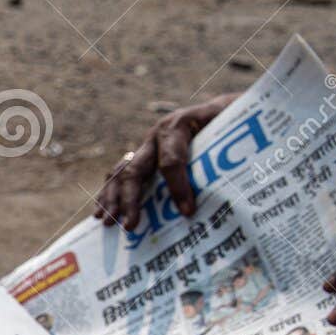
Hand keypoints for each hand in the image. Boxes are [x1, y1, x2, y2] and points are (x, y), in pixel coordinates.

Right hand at [93, 94, 237, 228]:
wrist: (217, 108)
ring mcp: (144, 147)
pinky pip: (118, 177)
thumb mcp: (233, 128)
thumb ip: (229, 151)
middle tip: (131, 226)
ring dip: (112, 200)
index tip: (188, 212)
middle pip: (136, 170)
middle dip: (131, 200)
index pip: (172, 161)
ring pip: (120, 173)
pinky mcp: (140, 158)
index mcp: (178, 125)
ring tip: (107, 223)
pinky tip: (101, 216)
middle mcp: (155, 136)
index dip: (178, 188)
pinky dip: (108, 196)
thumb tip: (234, 187)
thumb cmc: (229, 120)